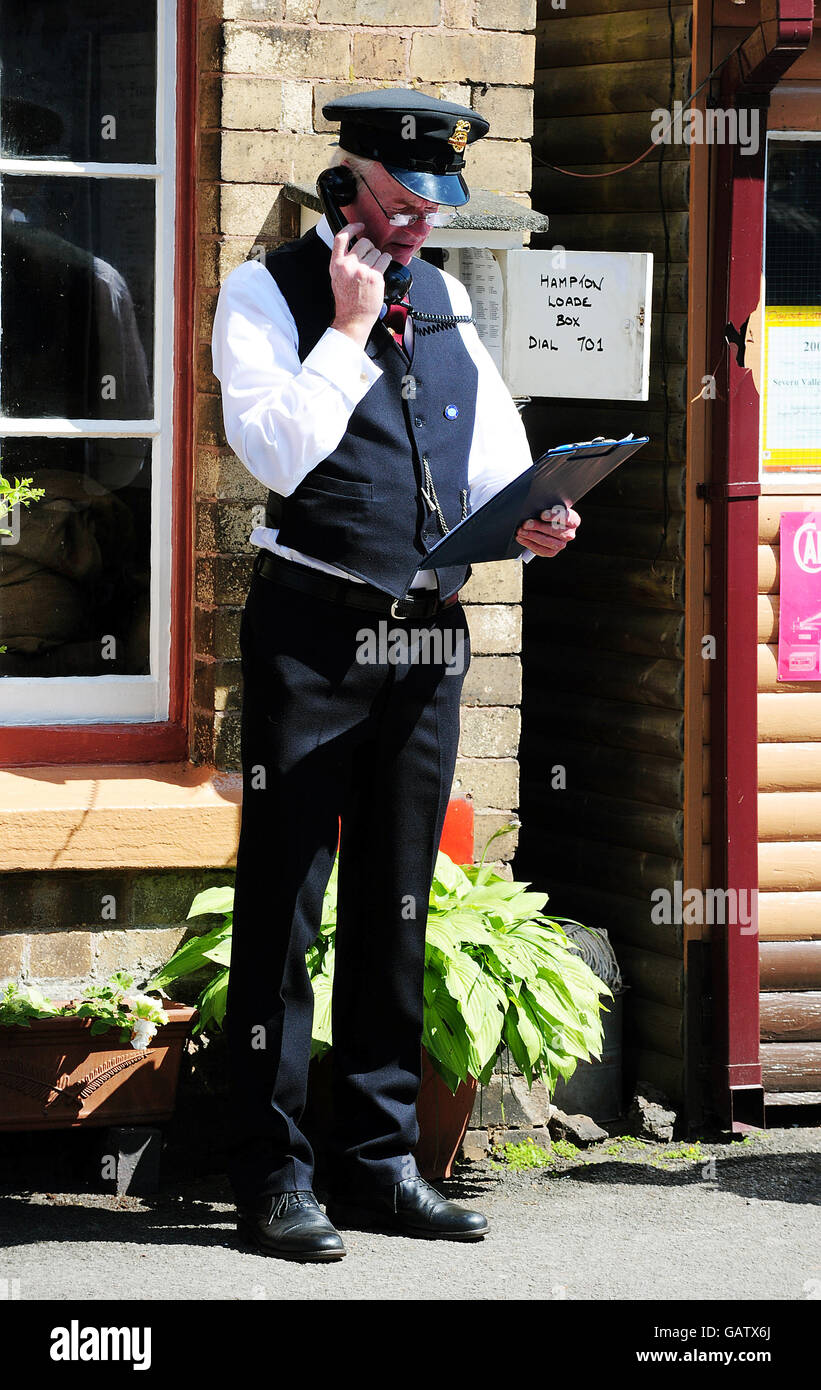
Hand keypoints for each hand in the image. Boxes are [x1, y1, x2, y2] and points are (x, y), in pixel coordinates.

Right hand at [329, 222, 391, 347]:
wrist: (353, 319)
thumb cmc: (347, 301)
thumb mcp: (337, 278)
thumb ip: (343, 261)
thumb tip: (354, 247)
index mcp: (336, 264)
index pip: (341, 237)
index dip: (352, 228)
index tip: (360, 226)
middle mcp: (348, 265)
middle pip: (364, 243)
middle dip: (370, 249)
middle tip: (369, 261)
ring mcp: (362, 270)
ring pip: (376, 251)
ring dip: (378, 258)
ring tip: (373, 271)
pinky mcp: (374, 276)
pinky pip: (385, 259)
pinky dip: (386, 262)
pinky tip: (381, 270)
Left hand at [516, 503, 580, 557]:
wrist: (544, 524)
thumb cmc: (547, 514)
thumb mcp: (549, 507)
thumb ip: (545, 507)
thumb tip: (534, 508)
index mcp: (573, 520)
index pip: (568, 518)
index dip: (555, 516)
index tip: (542, 515)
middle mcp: (570, 533)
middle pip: (556, 531)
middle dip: (539, 527)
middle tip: (526, 523)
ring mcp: (562, 544)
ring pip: (549, 542)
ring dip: (533, 536)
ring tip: (521, 531)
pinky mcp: (552, 552)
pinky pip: (542, 550)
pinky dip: (530, 544)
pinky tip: (522, 538)